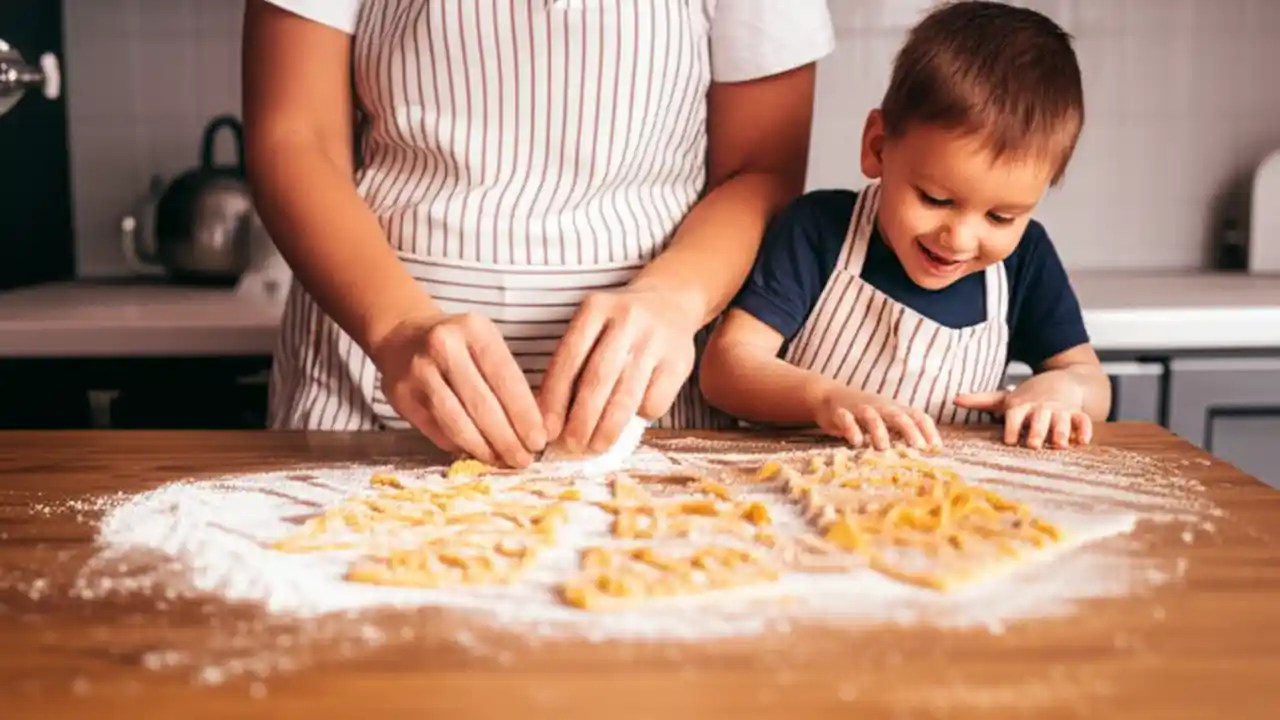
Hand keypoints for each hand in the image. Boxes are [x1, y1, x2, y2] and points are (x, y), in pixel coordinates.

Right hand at [369, 313, 545, 466]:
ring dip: (483, 448)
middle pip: (482, 405)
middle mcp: (443, 346)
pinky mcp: (401, 395)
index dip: (524, 415)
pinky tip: (476, 452)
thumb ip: (507, 381)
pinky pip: (437, 430)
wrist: (402, 336)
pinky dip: (460, 445)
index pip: (506, 378)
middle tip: (523, 460)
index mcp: (474, 329)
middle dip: (507, 439)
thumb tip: (534, 431)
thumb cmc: (457, 346)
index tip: (538, 440)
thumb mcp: (485, 345)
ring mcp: (418, 371)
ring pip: (457, 422)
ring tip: (501, 460)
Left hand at [539, 287, 697, 453]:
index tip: (547, 429)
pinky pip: (655, 400)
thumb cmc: (619, 324)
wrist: (671, 301)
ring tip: (596, 446)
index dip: (555, 398)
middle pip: (598, 379)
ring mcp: (655, 340)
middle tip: (572, 445)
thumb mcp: (592, 326)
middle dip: (582, 419)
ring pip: (627, 395)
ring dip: (609, 428)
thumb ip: (573, 361)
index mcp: (595, 308)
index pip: (569, 358)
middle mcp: (627, 320)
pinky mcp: (679, 361)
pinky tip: (631, 419)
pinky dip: (640, 416)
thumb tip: (552, 418)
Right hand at [811, 383, 942, 450]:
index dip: (929, 430)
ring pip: (872, 416)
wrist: (829, 397)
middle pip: (898, 415)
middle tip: (918, 447)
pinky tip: (855, 442)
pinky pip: (846, 419)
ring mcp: (859, 409)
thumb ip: (901, 434)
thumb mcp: (886, 421)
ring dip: (879, 431)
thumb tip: (924, 456)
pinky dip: (851, 429)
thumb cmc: (864, 415)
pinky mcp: (840, 412)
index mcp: (894, 410)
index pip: (917, 415)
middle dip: (910, 430)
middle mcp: (880, 407)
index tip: (937, 447)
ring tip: (883, 448)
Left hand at [955, 377, 1092, 448]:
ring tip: (1058, 444)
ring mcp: (1060, 409)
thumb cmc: (1029, 395)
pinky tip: (1082, 441)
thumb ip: (982, 401)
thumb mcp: (1006, 397)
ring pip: (1062, 418)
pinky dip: (1084, 429)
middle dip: (1037, 430)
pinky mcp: (1077, 412)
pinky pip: (1083, 419)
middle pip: (1039, 417)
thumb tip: (954, 399)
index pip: (1015, 414)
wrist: (1061, 380)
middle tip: (1034, 444)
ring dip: (1060, 430)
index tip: (1010, 441)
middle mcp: (1041, 407)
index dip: (1012, 427)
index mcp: (1021, 405)